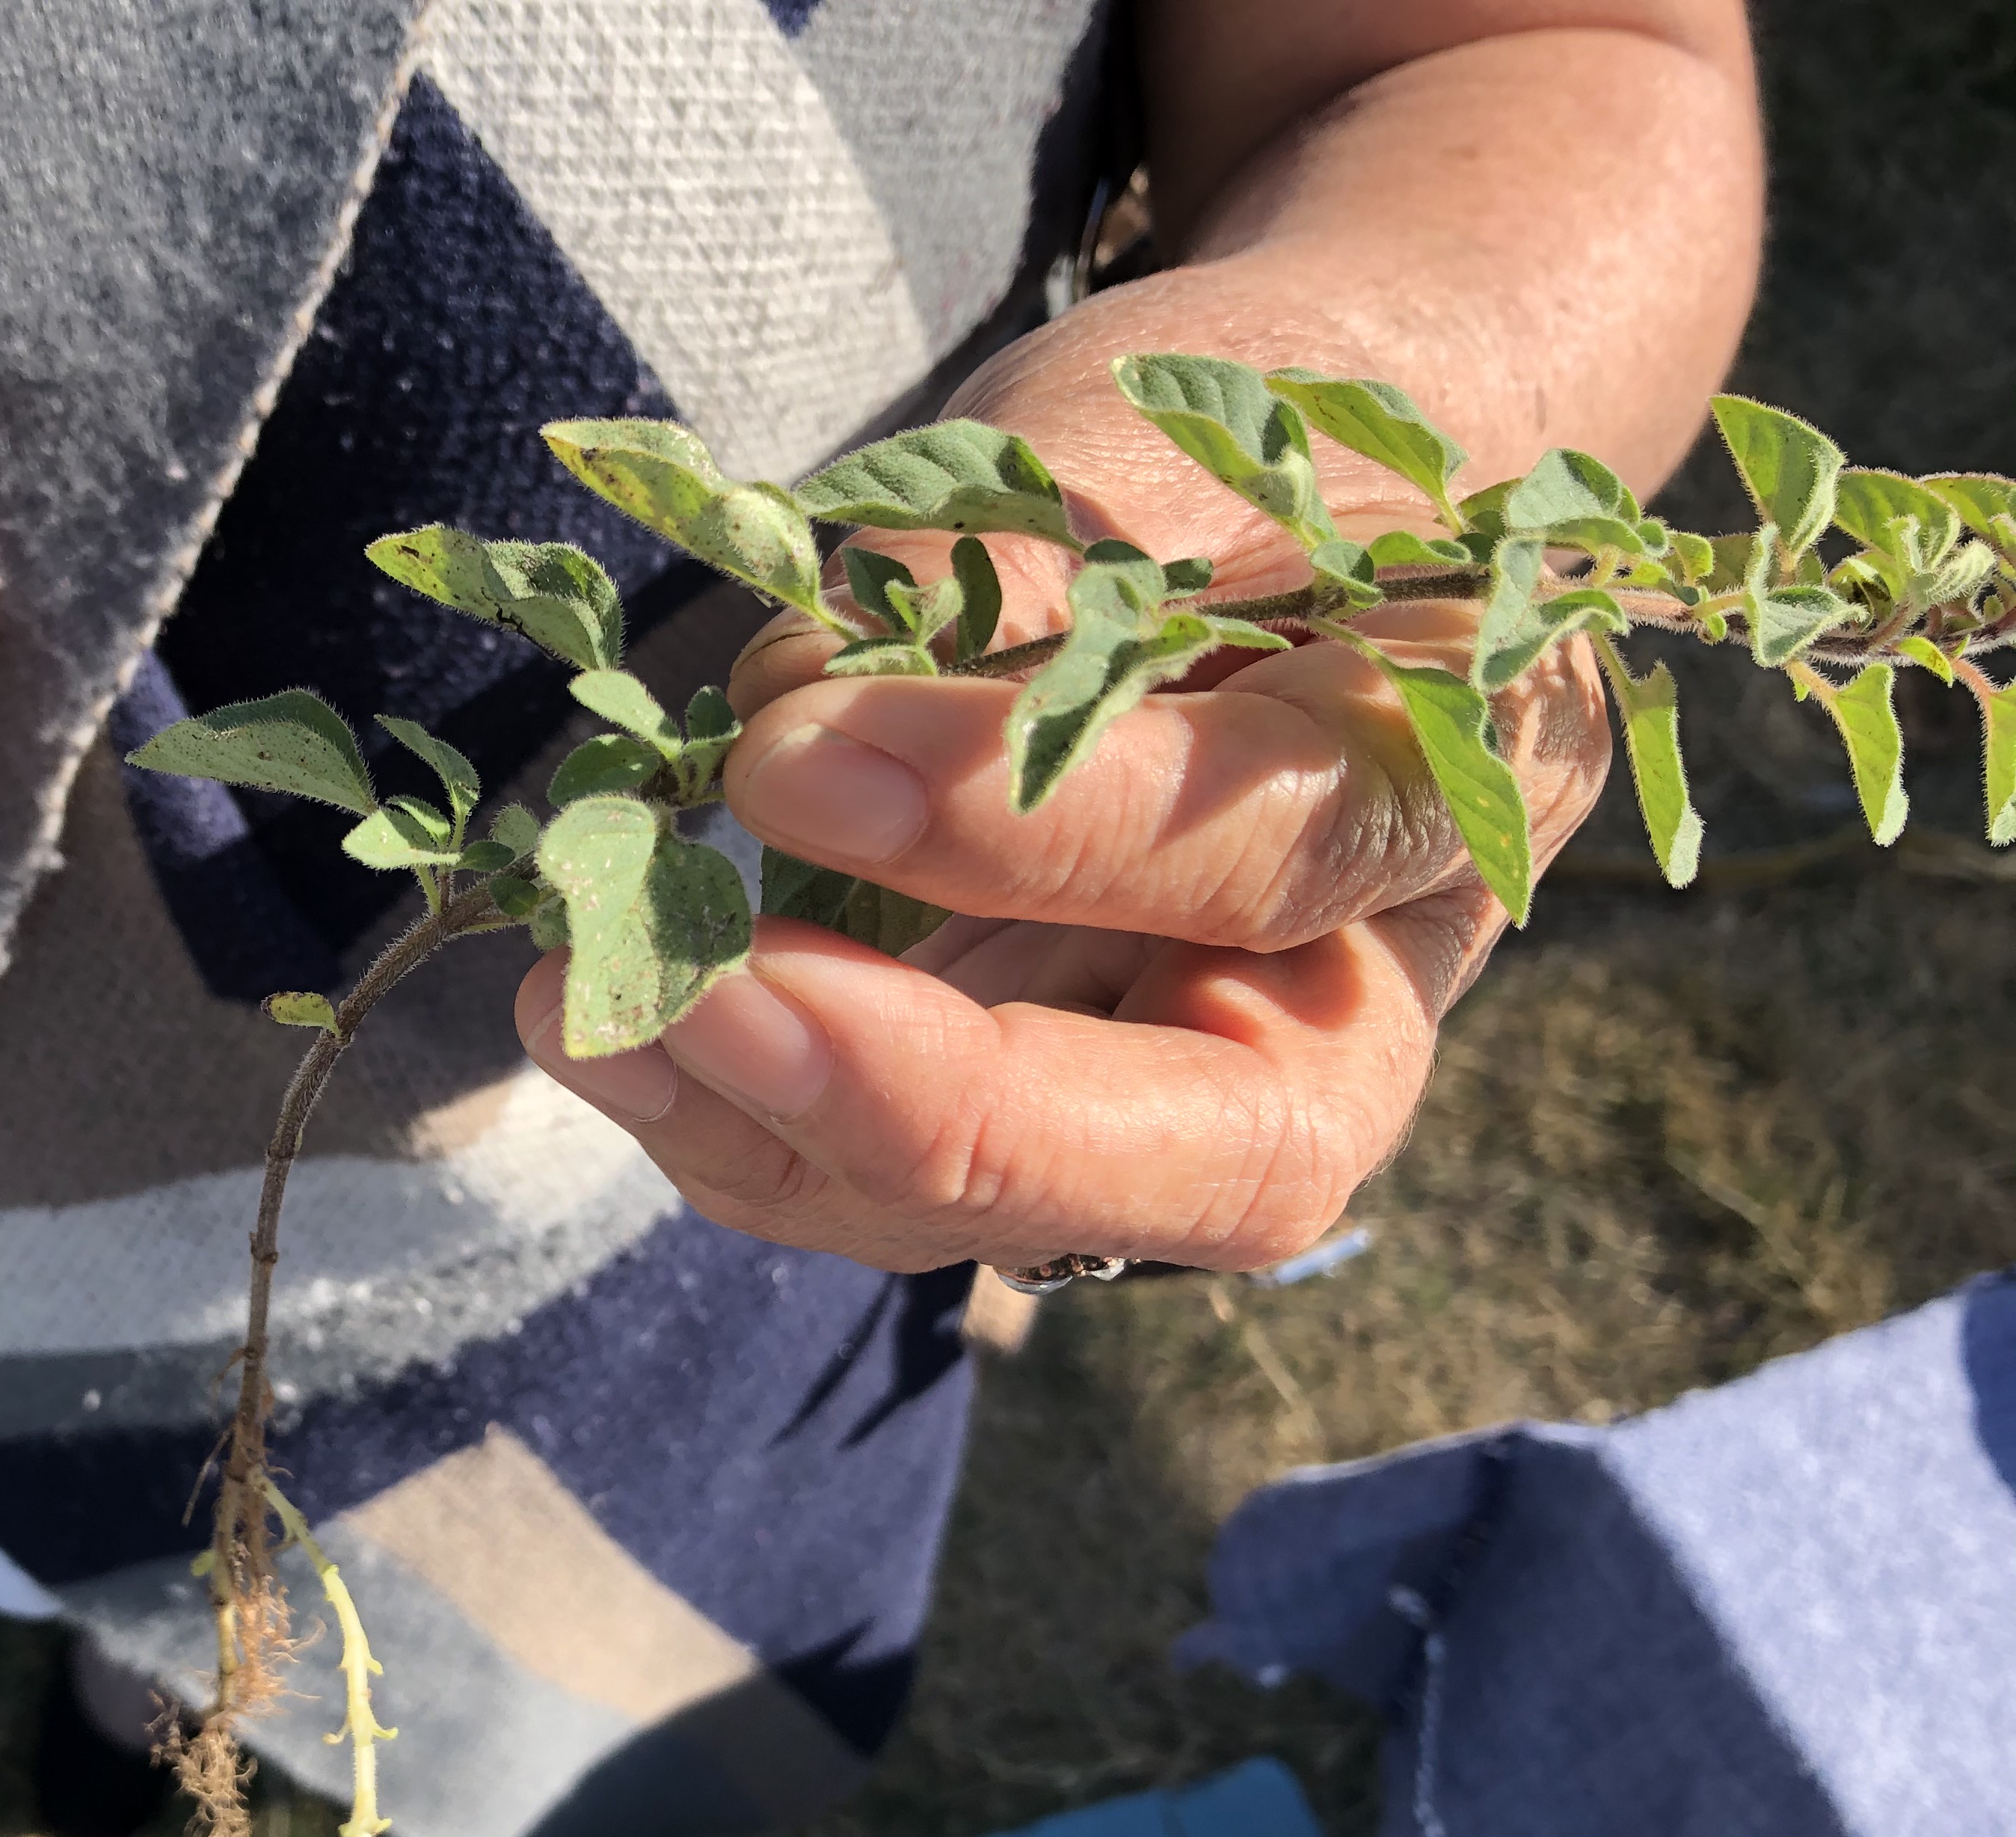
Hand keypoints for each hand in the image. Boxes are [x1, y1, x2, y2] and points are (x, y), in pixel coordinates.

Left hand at [514, 520, 1607, 1276]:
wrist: (1299, 518)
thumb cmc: (1255, 436)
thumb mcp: (1179, 427)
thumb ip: (1040, 549)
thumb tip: (805, 703)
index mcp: (1457, 792)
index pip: (1274, 860)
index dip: (1034, 828)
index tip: (791, 753)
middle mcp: (1365, 992)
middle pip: (1219, 1154)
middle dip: (937, 1106)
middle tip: (692, 1005)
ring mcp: (1201, 1084)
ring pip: (1034, 1210)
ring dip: (787, 1136)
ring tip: (578, 1010)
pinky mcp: (1048, 1109)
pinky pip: (911, 1181)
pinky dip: (747, 1127)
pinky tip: (603, 1031)